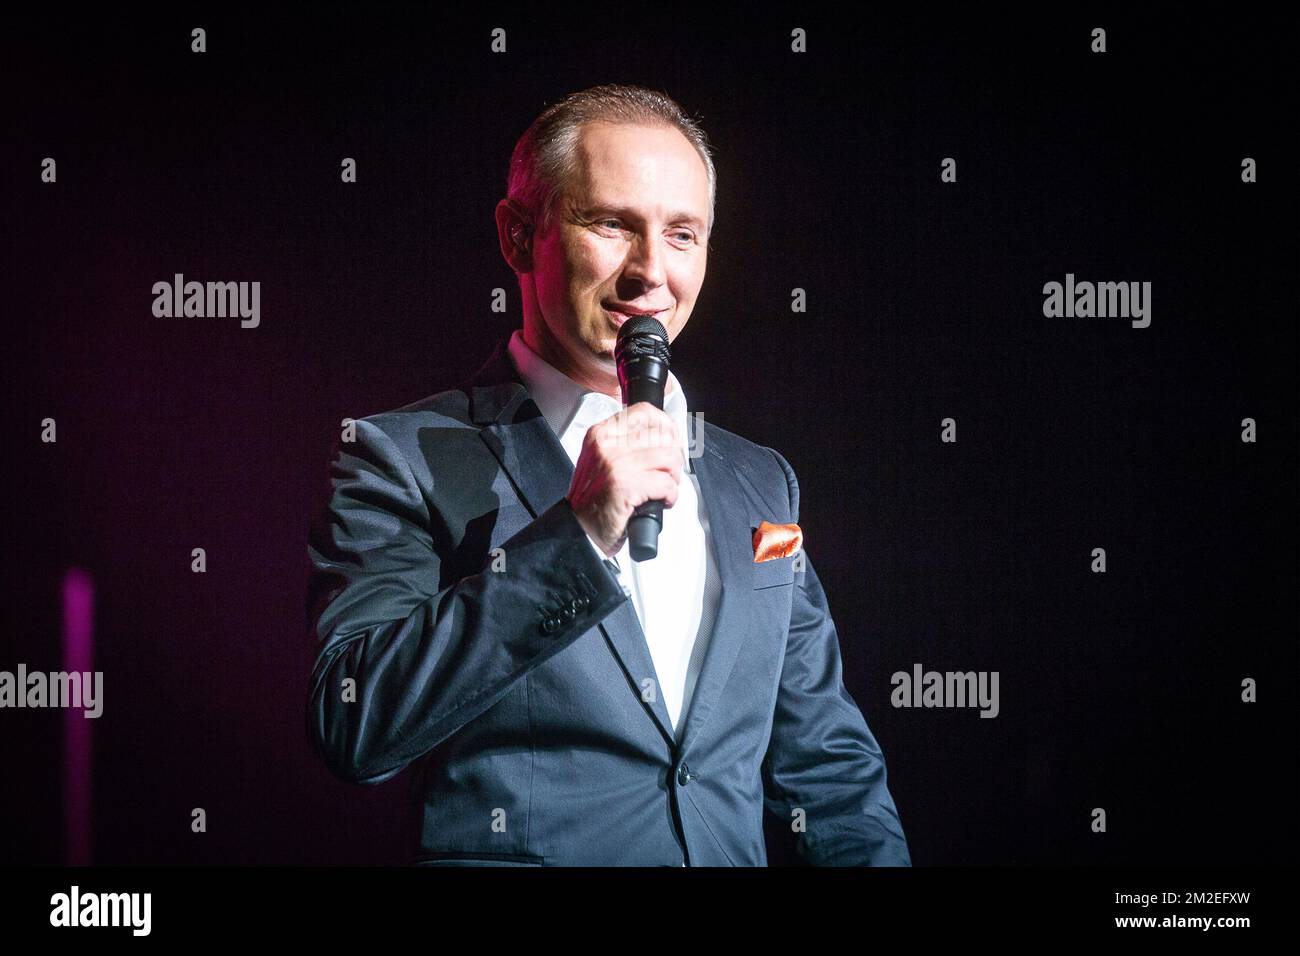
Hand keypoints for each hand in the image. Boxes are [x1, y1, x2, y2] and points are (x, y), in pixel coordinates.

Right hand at [566, 402, 682, 556]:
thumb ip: (627, 442)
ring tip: (661, 489)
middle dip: (672, 457)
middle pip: (663, 435)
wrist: (578, 530)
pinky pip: (667, 484)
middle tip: (665, 474)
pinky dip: (670, 496)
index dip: (666, 427)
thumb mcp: (603, 459)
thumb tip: (666, 435)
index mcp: (601, 434)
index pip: (645, 412)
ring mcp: (617, 464)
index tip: (671, 441)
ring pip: (670, 458)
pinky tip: (660, 502)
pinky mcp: (626, 486)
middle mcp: (607, 445)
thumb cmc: (594, 499)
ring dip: (673, 478)